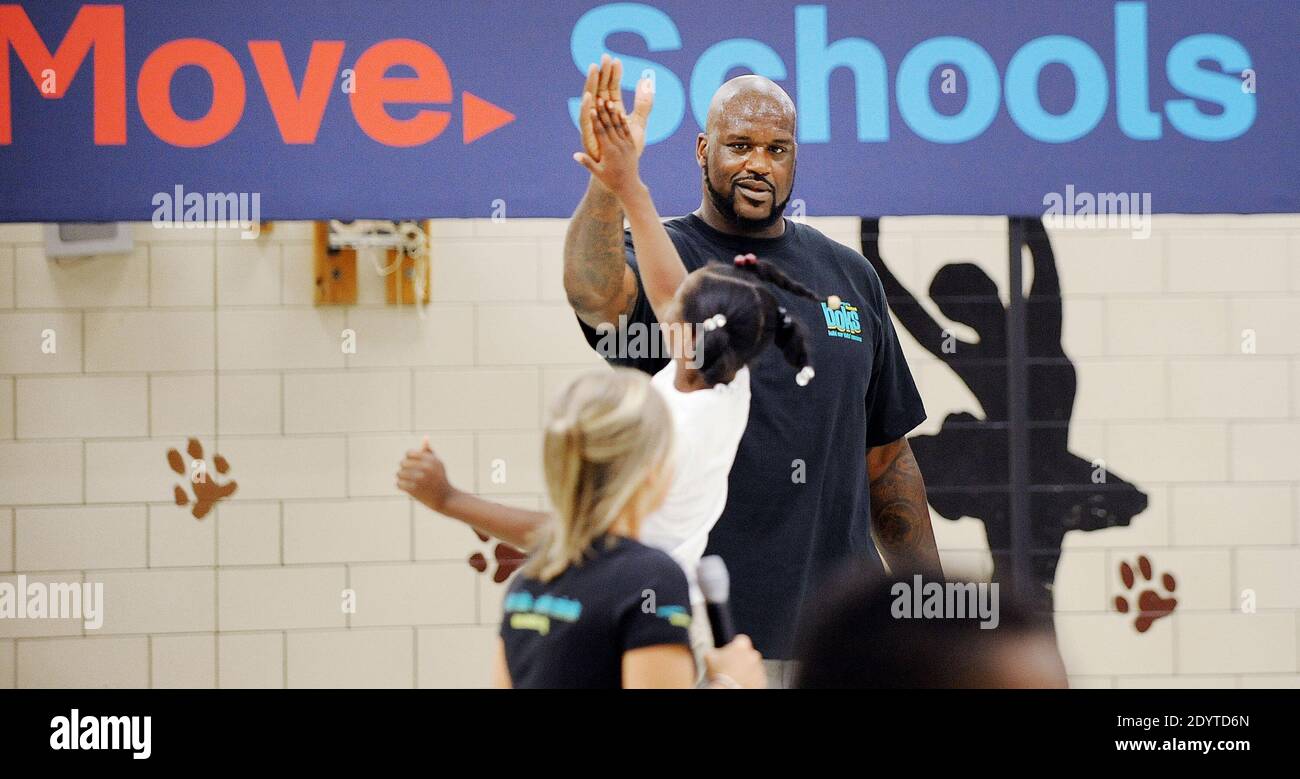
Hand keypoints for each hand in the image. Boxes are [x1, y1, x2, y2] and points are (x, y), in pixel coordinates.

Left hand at [396, 436, 456, 512]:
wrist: (445, 498)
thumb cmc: (440, 479)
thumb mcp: (438, 464)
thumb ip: (429, 452)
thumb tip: (425, 438)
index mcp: (430, 459)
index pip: (409, 453)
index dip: (408, 459)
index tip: (410, 465)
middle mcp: (425, 467)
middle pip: (402, 463)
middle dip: (404, 469)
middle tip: (406, 474)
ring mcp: (420, 479)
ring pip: (399, 474)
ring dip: (401, 478)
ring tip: (406, 481)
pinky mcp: (415, 489)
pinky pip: (399, 483)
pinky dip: (401, 485)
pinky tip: (405, 487)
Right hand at [574, 93, 644, 198]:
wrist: (629, 186)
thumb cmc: (610, 181)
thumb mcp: (597, 172)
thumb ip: (587, 162)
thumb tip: (575, 155)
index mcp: (608, 151)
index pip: (600, 132)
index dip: (595, 119)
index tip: (591, 108)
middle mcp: (617, 146)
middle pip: (609, 125)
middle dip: (603, 112)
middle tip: (599, 99)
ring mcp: (626, 145)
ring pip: (618, 126)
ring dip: (613, 113)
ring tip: (608, 101)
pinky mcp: (632, 145)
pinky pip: (627, 131)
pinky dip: (623, 121)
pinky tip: (619, 112)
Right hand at [576, 55, 653, 173]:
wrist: (621, 177)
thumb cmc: (626, 151)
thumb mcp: (638, 125)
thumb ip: (644, 105)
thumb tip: (647, 82)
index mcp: (611, 113)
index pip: (612, 89)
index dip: (614, 76)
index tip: (616, 60)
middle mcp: (601, 117)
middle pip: (601, 91)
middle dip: (602, 74)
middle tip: (603, 57)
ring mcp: (596, 127)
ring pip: (593, 102)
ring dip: (592, 85)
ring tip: (593, 70)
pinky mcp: (592, 139)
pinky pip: (588, 121)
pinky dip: (588, 109)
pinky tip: (589, 97)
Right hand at [704, 634, 766, 688]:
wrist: (729, 690)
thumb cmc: (720, 674)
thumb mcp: (709, 657)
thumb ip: (713, 650)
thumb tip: (711, 651)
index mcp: (741, 646)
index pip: (741, 639)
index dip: (735, 646)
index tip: (731, 652)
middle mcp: (753, 654)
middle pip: (748, 653)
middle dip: (741, 658)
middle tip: (732, 666)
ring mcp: (759, 667)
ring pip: (753, 665)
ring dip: (747, 669)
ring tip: (736, 676)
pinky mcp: (762, 679)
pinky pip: (757, 677)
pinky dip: (751, 679)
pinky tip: (741, 682)